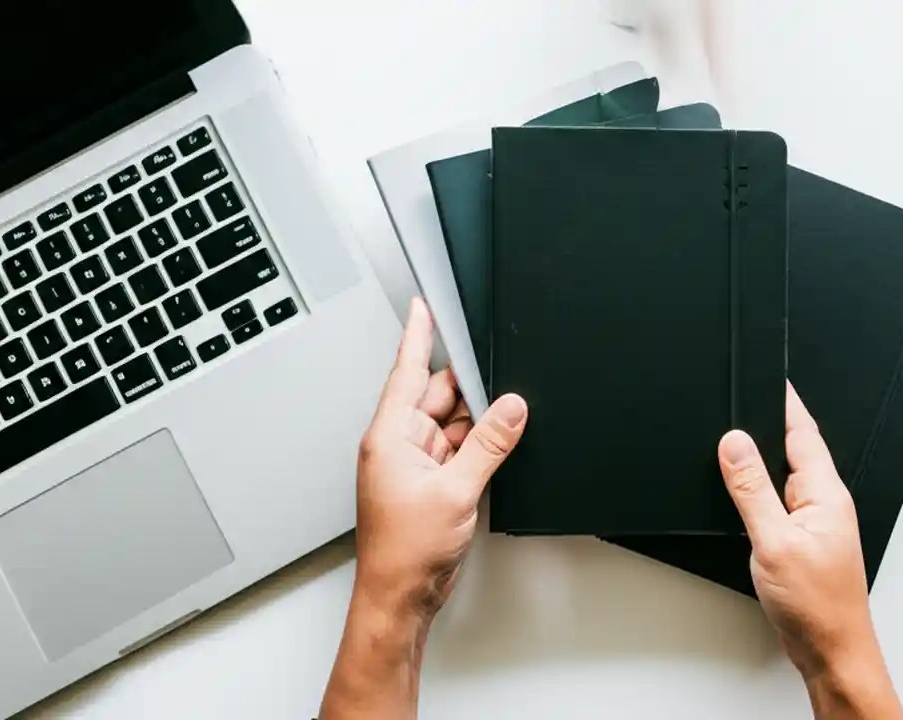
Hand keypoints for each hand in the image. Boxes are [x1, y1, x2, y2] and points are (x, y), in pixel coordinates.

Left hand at [324, 299, 527, 719]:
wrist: (401, 596)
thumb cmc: (404, 552)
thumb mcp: (457, 489)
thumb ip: (489, 443)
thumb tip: (512, 408)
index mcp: (390, 436)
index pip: (406, 371)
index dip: (418, 335)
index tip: (424, 304)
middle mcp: (400, 444)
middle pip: (439, 395)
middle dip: (469, 386)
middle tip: (501, 375)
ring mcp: (416, 464)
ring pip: (454, 423)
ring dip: (478, 421)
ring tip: (505, 419)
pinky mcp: (433, 482)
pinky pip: (460, 448)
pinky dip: (479, 444)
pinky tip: (498, 444)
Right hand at [719, 384, 902, 718]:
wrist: (832, 650)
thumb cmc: (817, 604)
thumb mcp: (774, 539)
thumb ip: (752, 488)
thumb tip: (735, 443)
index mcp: (825, 493)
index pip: (803, 431)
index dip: (785, 401)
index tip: (771, 376)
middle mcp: (825, 502)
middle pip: (795, 448)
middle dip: (770, 424)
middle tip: (745, 402)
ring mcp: (817, 522)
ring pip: (787, 476)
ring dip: (765, 460)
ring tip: (739, 444)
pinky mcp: (805, 540)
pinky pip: (782, 501)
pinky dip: (763, 490)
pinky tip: (747, 495)